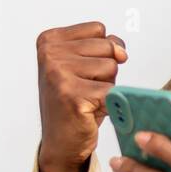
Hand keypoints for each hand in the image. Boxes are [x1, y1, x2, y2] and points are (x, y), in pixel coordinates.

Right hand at [35, 21, 127, 171]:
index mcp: (49, 40)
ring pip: (112, 68)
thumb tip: (121, 53)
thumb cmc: (75, 101)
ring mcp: (59, 74)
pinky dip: (109, 104)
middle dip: (105, 71)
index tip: (81, 71)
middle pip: (107, 47)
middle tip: (84, 89)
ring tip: (87, 100)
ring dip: (106, 87)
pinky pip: (112, 91)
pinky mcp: (73, 96)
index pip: (98, 29)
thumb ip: (106, 46)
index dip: (100, 52)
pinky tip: (90, 112)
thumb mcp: (86, 63)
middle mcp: (50, 54)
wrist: (61, 142)